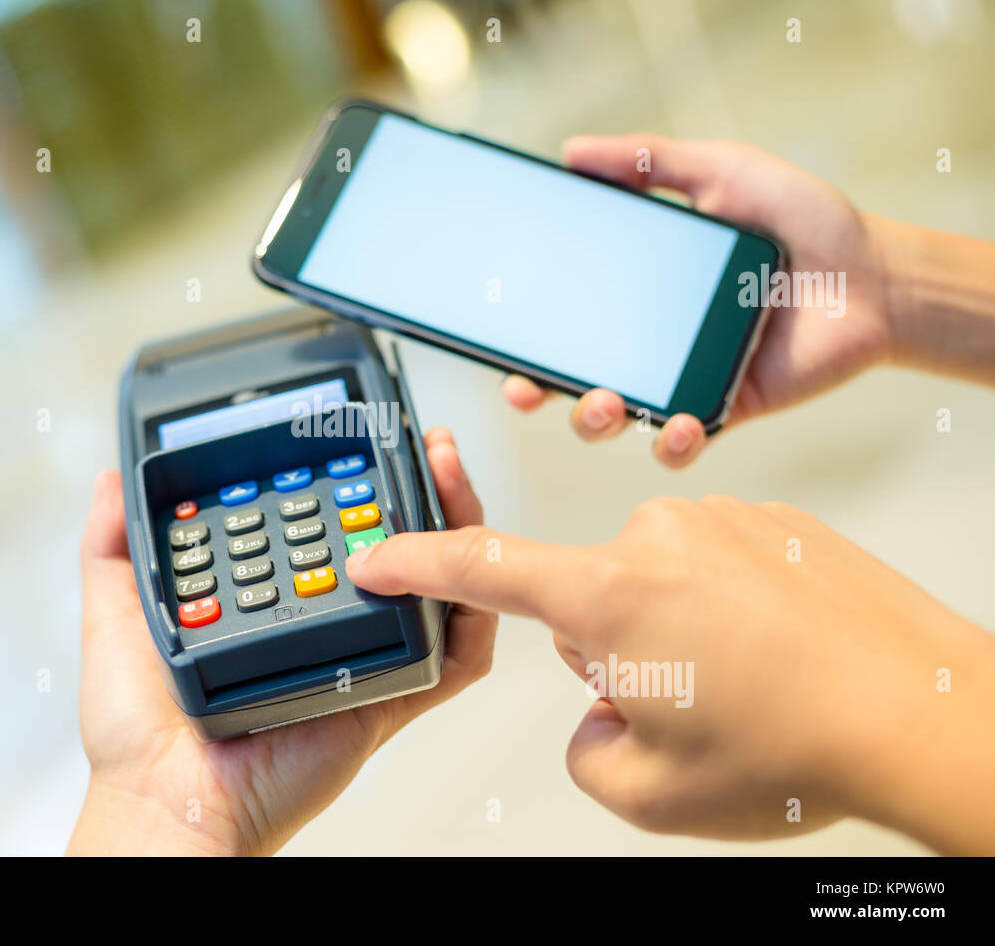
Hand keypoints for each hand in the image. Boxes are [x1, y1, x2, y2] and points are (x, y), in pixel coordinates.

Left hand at [67, 428, 495, 855]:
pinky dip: (474, 616)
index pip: (333, 526)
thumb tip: (111, 484)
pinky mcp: (387, 697)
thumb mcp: (118, 616)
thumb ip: (115, 548)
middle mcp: (328, 624)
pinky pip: (452, 661)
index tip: (362, 438)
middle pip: (399, 547)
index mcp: (278, 603)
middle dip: (423, 488)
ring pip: (436, 588)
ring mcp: (362, 657)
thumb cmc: (139, 734)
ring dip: (457, 529)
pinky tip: (468, 565)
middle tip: (424, 445)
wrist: (166, 799)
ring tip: (447, 476)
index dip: (359, 480)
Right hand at [345, 497, 994, 851]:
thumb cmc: (798, 748)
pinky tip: (777, 653)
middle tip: (682, 700)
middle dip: (612, 647)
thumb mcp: (649, 788)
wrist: (926, 714)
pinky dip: (729, 610)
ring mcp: (721, 520)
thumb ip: (584, 746)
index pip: (484, 568)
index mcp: (608, 594)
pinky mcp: (773, 520)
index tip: (381, 555)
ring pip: (656, 581)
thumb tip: (599, 711)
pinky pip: (716, 565)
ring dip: (676, 630)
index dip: (419, 562)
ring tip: (745, 682)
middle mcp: (656, 538)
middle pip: (588, 595)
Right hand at [503, 134, 893, 467]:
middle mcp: (648, 342)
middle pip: (570, 377)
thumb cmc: (801, 219)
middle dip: (538, 390)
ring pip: (615, 417)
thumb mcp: (719, 172)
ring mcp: (682, 380)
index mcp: (636, 292)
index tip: (495, 341)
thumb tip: (571, 151)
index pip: (562, 318)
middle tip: (527, 388)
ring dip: (594, 419)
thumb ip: (648, 162)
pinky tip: (679, 426)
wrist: (873, 273)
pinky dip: (673, 443)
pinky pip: (683, 441)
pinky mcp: (724, 410)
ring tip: (604, 402)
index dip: (524, 335)